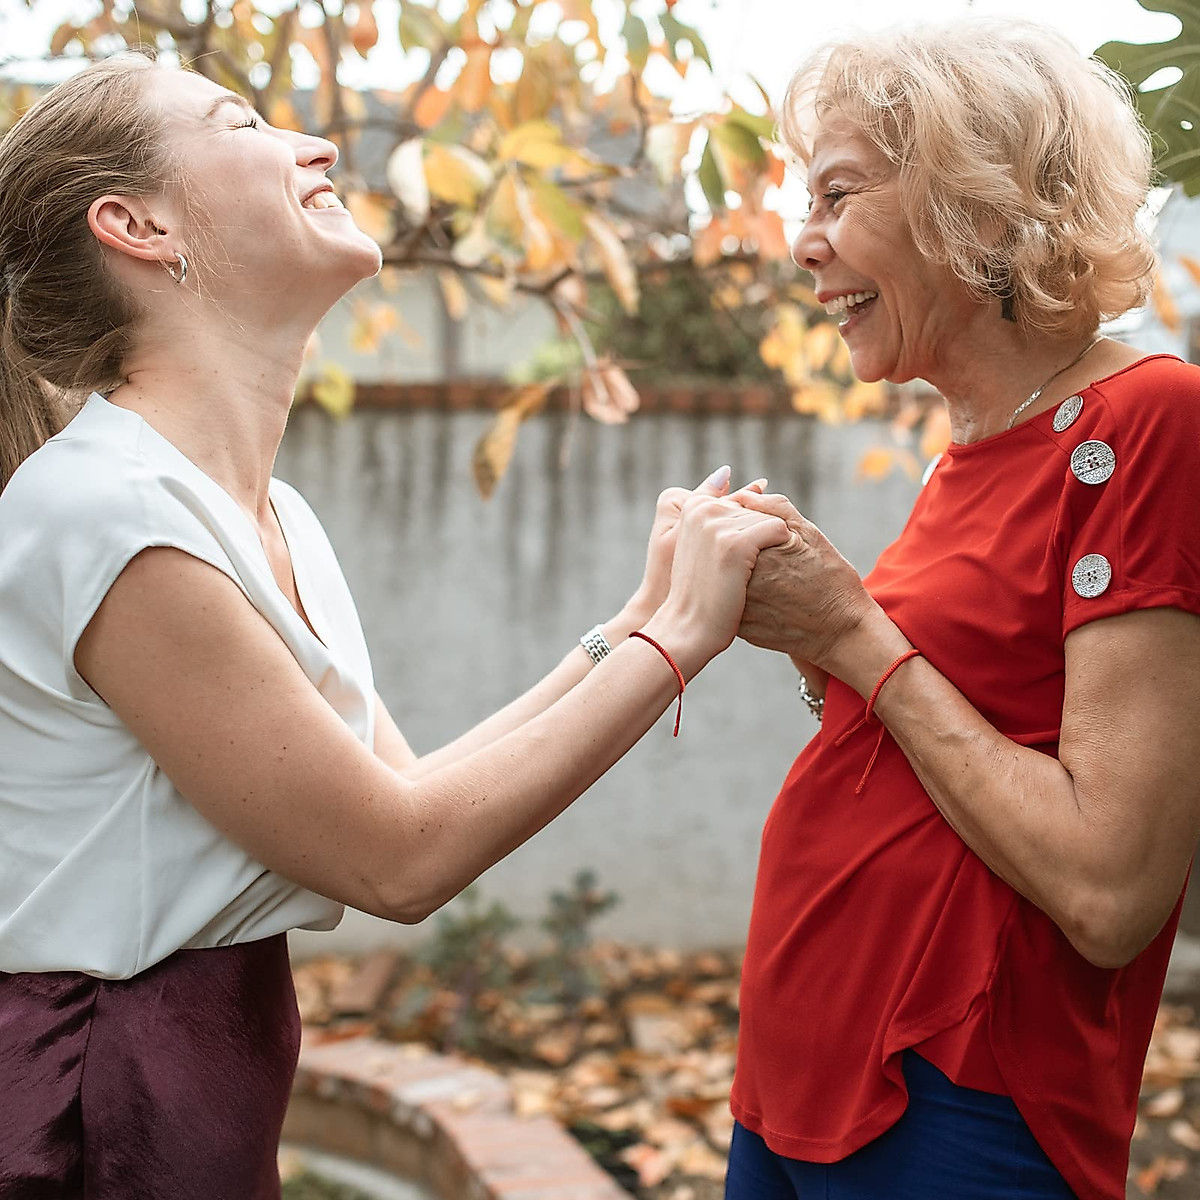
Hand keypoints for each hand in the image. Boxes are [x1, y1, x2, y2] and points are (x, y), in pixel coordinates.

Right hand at [625, 467, 767, 625]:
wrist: (687, 628)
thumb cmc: (697, 591)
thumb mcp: (697, 545)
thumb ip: (712, 509)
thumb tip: (728, 471)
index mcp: (690, 506)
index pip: (739, 500)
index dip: (747, 528)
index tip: (742, 555)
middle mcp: (703, 509)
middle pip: (756, 508)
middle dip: (760, 537)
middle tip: (747, 569)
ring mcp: (719, 525)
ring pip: (770, 518)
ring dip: (771, 545)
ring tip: (758, 572)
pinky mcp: (737, 543)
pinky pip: (779, 530)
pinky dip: (783, 549)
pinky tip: (775, 569)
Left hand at [732, 492, 879, 673]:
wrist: (840, 631)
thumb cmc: (830, 579)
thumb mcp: (808, 534)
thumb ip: (773, 509)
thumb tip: (743, 494)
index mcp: (754, 553)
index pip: (727, 524)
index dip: (740, 519)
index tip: (760, 528)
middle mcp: (738, 581)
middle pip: (718, 550)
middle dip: (733, 544)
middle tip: (765, 552)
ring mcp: (735, 606)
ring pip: (719, 576)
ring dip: (731, 567)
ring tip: (767, 572)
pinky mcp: (737, 626)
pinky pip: (725, 600)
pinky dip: (734, 591)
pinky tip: (762, 592)